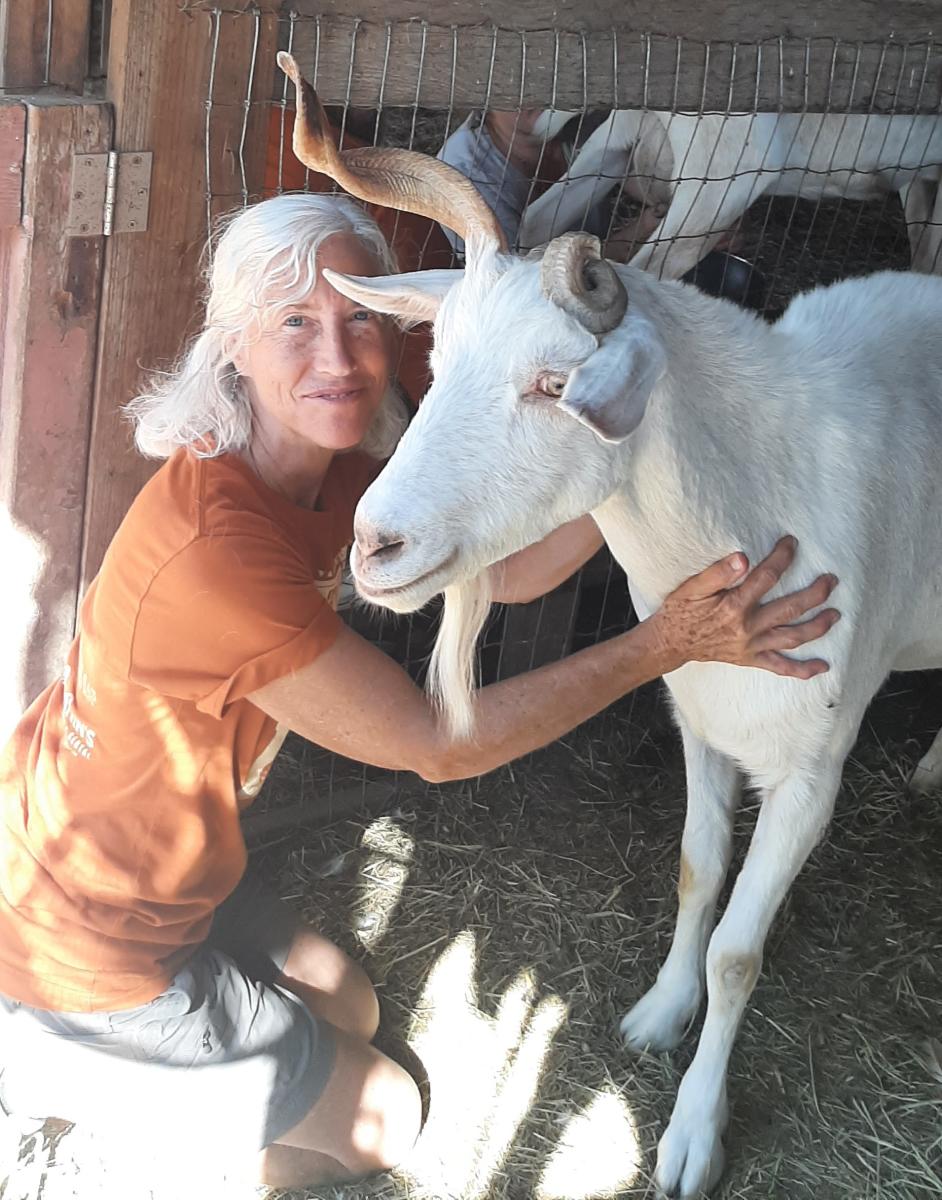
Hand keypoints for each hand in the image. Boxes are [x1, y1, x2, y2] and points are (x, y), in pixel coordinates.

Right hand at [649, 535, 839, 678]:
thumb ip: (717, 573)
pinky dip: (802, 669)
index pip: (767, 577)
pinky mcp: (750, 659)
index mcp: (734, 606)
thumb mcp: (691, 588)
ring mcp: (751, 646)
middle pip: (790, 609)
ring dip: (818, 626)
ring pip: (793, 637)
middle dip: (815, 594)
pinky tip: (822, 666)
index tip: (792, 543)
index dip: (782, 557)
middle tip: (831, 581)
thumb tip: (743, 559)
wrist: (670, 644)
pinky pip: (780, 667)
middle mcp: (747, 628)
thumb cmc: (680, 612)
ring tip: (835, 614)